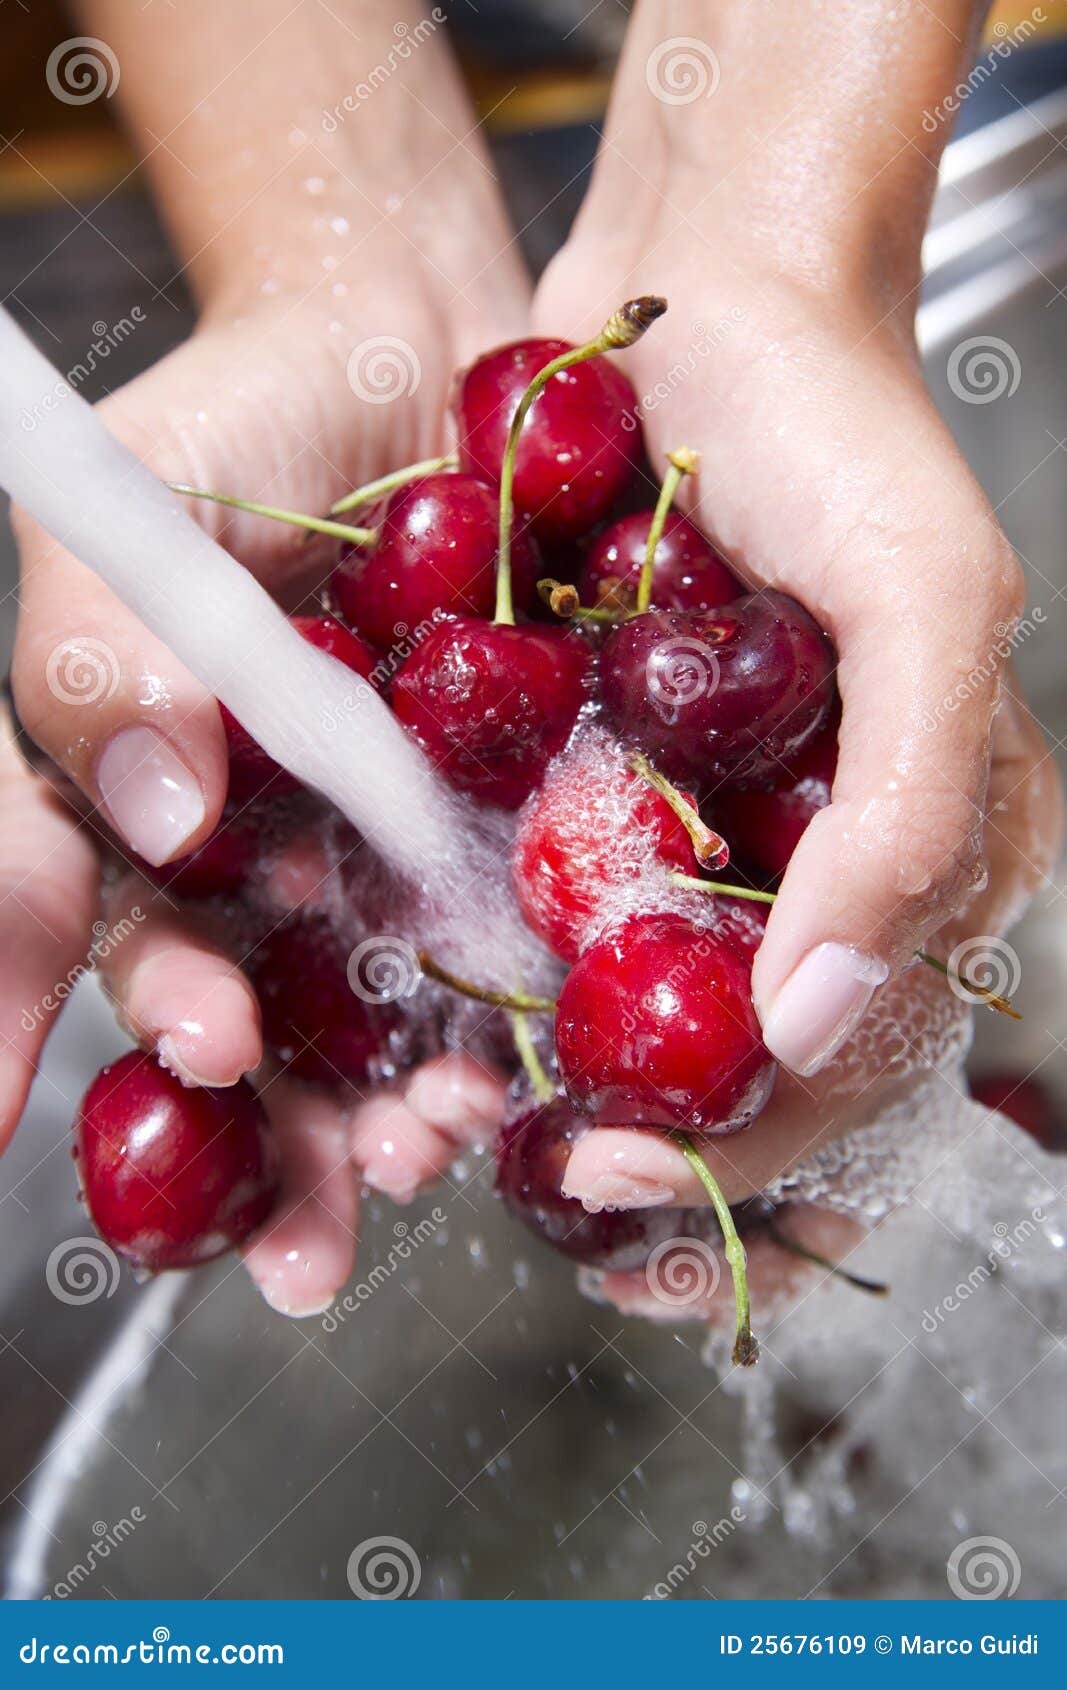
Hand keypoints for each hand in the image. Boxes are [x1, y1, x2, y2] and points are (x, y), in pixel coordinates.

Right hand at [6, 0, 529, 1312]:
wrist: (426, 365)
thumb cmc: (252, 418)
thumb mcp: (144, 502)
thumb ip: (107, 648)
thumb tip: (150, 811)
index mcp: (110, 772)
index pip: (40, 904)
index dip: (13, 1002)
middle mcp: (217, 840)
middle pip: (198, 1008)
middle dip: (236, 1132)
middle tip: (282, 1227)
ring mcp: (338, 853)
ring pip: (329, 1021)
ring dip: (355, 1122)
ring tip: (403, 1172)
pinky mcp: (455, 842)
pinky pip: (453, 961)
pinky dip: (467, 1038)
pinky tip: (486, 1098)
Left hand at [532, 27, 1061, 1305]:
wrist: (707, 300)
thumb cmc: (839, 436)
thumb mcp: (928, 606)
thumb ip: (912, 817)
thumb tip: (823, 1021)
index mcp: (929, 851)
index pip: (870, 1064)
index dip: (765, 1151)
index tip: (636, 1172)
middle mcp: (824, 865)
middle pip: (767, 1083)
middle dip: (677, 1164)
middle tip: (568, 1189)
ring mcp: (716, 831)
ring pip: (668, 1036)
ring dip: (595, 1121)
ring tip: (509, 1164)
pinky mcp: (615, 786)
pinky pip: (575, 927)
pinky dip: (527, 1005)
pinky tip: (474, 1059)